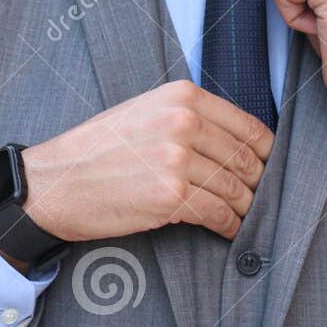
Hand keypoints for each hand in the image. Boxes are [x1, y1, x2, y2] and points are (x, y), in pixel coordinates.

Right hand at [18, 80, 273, 245]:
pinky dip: (229, 226)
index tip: (268, 168)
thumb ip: (190, 118)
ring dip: (246, 208)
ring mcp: (177, 159)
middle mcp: (183, 122)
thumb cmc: (100, 149)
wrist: (57, 181)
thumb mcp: (145, 113)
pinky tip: (227, 229)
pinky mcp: (171, 196)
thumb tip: (239, 143)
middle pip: (246, 158)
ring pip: (236, 188)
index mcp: (181, 97)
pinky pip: (218, 214)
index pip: (247, 126)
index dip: (266, 153)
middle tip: (259, 198)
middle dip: (257, 183)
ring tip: (244, 216)